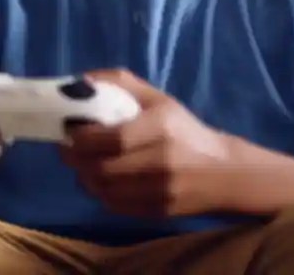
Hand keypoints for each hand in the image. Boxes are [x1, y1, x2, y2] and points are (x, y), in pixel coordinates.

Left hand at [60, 69, 233, 217]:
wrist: (226, 173)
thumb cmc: (184, 131)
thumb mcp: (158, 99)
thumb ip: (120, 83)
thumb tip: (80, 81)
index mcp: (161, 126)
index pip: (111, 138)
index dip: (81, 139)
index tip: (67, 132)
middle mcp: (162, 161)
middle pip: (102, 168)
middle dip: (75, 159)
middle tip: (67, 150)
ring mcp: (161, 190)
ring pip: (104, 190)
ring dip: (84, 178)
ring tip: (83, 165)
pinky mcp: (159, 212)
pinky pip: (115, 206)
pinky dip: (100, 194)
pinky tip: (101, 182)